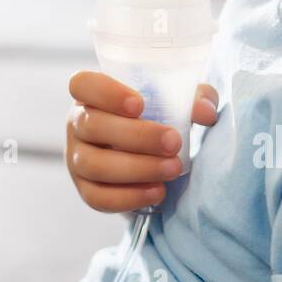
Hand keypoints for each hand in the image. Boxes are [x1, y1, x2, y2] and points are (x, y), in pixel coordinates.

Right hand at [65, 71, 218, 212]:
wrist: (151, 156)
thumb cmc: (158, 118)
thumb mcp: (176, 100)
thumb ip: (194, 98)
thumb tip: (204, 113)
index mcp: (92, 94)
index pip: (82, 84)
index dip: (106, 93)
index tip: (139, 104)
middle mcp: (77, 123)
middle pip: (92, 126)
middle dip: (137, 136)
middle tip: (174, 142)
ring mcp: (76, 158)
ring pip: (94, 164)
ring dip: (137, 168)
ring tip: (173, 168)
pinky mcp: (85, 189)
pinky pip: (98, 198)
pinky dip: (130, 197)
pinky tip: (158, 191)